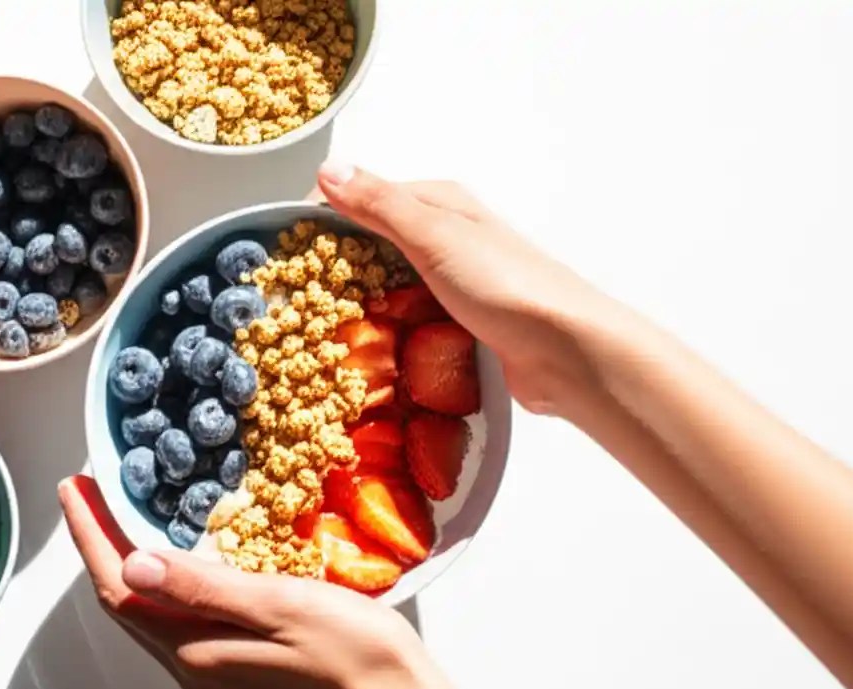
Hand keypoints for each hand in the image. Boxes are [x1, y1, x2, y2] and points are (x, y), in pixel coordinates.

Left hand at [58, 475, 476, 688]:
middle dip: (102, 542)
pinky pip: (185, 618)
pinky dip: (170, 578)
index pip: (117, 586)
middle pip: (127, 599)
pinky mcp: (244, 669)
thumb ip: (202, 587)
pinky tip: (187, 557)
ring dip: (133, 558)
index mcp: (195, 650)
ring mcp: (219, 672)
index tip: (74, 487)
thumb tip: (131, 560)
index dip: (90, 534)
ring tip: (128, 513)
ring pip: (154, 610)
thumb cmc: (354, 658)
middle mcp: (196, 667)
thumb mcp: (279, 607)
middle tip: (94, 491)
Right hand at [315, 163, 615, 416]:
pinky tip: (369, 355)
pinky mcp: (466, 324)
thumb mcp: (434, 235)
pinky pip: (413, 323)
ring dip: (364, 306)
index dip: (324, 219)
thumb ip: (380, 204)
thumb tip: (328, 168)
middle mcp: (450, 238)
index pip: (366, 198)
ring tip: (320, 333)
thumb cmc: (505, 285)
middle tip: (294, 300)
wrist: (567, 351)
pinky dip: (391, 333)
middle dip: (338, 267)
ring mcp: (459, 283)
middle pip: (377, 245)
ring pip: (394, 287)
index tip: (285, 249)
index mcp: (441, 203)